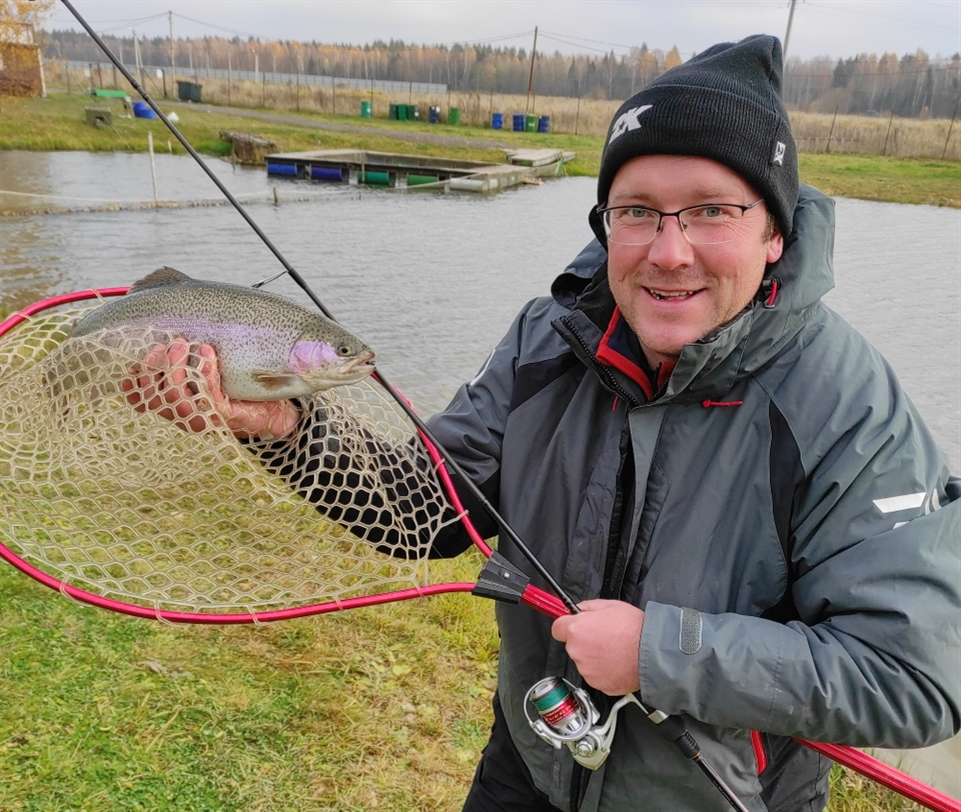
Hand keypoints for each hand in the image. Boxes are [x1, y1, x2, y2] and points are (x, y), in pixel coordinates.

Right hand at [122, 339, 299, 439]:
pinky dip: (205, 373)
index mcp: (173, 402)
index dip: (131, 384)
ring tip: (182, 344)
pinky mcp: (224, 417)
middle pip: (154, 397)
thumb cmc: (236, 382)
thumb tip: (165, 304)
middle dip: (153, 368)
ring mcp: (203, 417)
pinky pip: (208, 396)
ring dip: (176, 368)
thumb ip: (186, 346)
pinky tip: (207, 353)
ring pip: (176, 399)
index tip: (131, 362)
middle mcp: (183, 413)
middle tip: (166, 344)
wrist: (272, 407)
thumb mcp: (206, 362)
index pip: (140, 399)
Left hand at [551, 599, 643, 695]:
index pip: (556, 628)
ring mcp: (586, 670)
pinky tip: (618, 663)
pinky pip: (595, 676)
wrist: (652, 654)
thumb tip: (578, 610)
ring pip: (585, 661)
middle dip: (584, 641)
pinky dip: (604, 671)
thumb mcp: (611, 606)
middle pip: (573, 645)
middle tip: (604, 637)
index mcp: (577, 630)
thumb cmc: (634, 629)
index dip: (566, 626)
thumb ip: (588, 607)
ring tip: (614, 651)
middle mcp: (577, 651)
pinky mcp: (597, 684)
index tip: (573, 627)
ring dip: (594, 657)